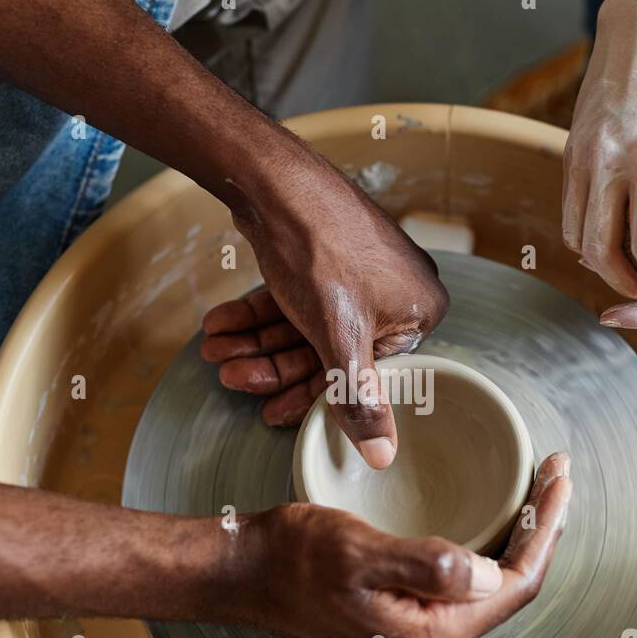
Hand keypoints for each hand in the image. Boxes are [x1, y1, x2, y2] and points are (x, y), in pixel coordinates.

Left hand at [201, 151, 447, 469]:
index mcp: (419, 312)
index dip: (309, 395)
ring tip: (217, 350)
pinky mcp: (327, 258)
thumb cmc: (322, 252)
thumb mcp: (340, 337)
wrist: (279, 180)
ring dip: (257, 342)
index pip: (362, 373)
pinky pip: (295, 299)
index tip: (268, 411)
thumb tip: (384, 457)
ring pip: (305, 325)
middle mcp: (396, 292)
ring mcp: (360, 273)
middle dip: (271, 364)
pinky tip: (223, 325)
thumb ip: (357, 397)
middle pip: (329, 350)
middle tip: (230, 374)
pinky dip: (259, 314)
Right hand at [227, 453, 571, 637]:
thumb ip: (425, 566)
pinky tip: (497, 521)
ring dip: (520, 539)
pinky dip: (491, 550)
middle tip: (558, 473)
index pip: (515, 585)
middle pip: (512, 589)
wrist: (247, 573)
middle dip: (542, 530)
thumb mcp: (356, 551)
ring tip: (540, 489)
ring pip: (493, 589)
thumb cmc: (293, 556)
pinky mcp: (409, 622)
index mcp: (430, 637)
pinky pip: (468, 589)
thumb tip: (488, 573)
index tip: (560, 478)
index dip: (546, 531)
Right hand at [563, 0, 636, 299]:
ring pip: (577, 239)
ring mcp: (579, 160)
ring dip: (603, 266)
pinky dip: (587, 239)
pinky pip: (569, 215)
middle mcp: (606, 162)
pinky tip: (611, 241)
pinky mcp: (566, 158)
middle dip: (627, 283)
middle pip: (602, 250)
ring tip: (631, 273)